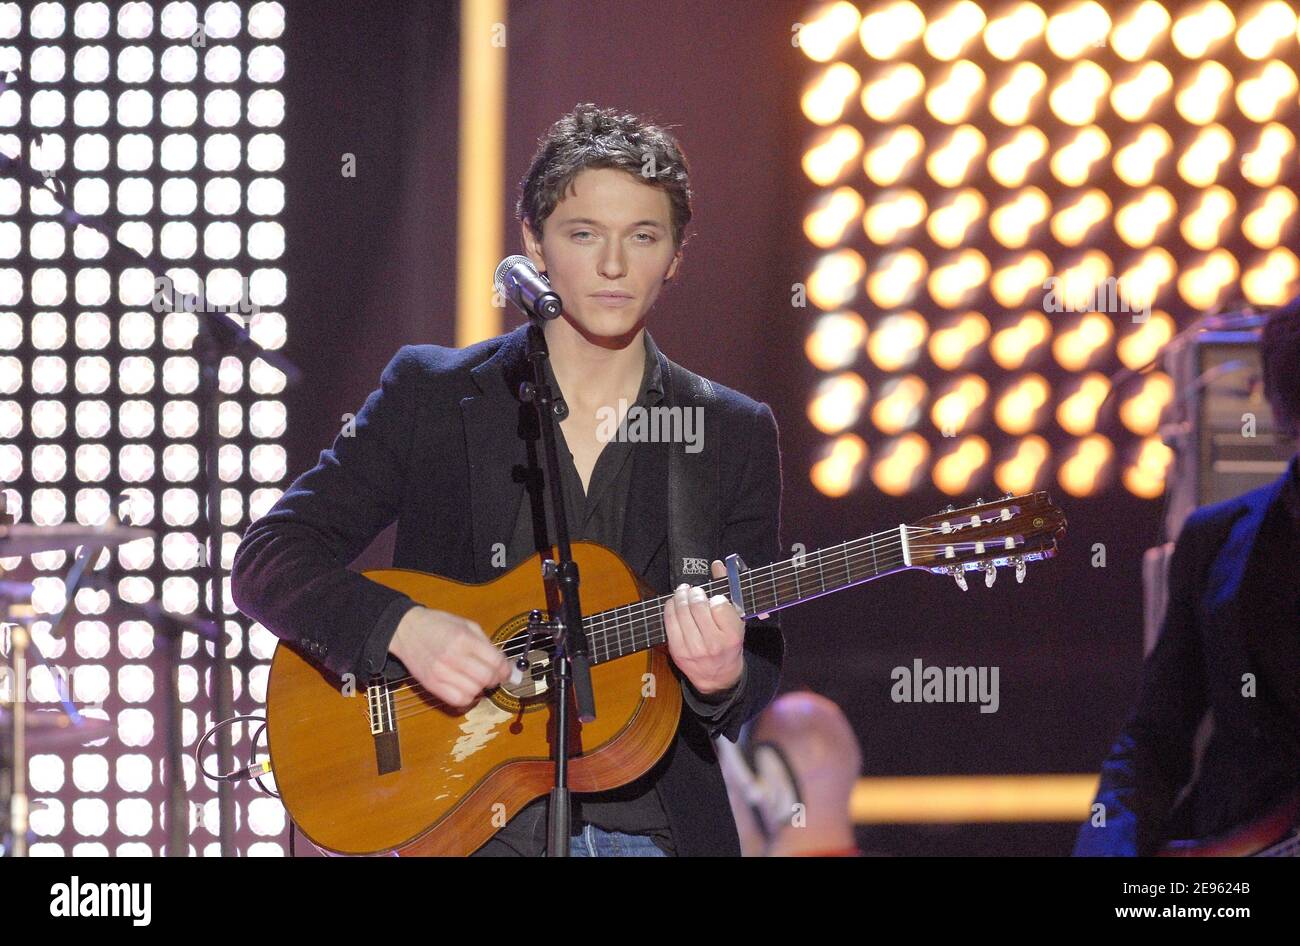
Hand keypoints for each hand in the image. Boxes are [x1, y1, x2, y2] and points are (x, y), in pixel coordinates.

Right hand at [388, 606, 514, 709]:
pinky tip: (466, 688)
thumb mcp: (467, 625)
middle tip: (493, 675)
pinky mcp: (431, 685)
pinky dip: (467, 698)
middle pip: (486, 678)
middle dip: (495, 679)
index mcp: (464, 639)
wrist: (406, 630)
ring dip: (481, 688)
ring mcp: (441, 673)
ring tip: (477, 680)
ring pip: (474, 691)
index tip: (506, 670)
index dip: (506, 669)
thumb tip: (506, 666)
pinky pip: (457, 700)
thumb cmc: (439, 625)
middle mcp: (453, 657)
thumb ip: (487, 644)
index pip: (495, 661)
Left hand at [662, 559, 766, 695]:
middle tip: (694, 590)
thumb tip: (717, 565)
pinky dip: (670, 607)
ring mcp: (693, 649)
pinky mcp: (678, 651)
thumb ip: (729, 591)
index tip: (714, 598)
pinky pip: (670, 622)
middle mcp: (713, 644)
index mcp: (732, 636)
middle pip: (697, 606)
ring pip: (682, 612)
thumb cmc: (729, 645)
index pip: (719, 605)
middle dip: (694, 593)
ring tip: (683, 591)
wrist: (718, 677)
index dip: (715, 597)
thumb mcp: (736, 622)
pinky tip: (674, 603)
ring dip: (680, 596)